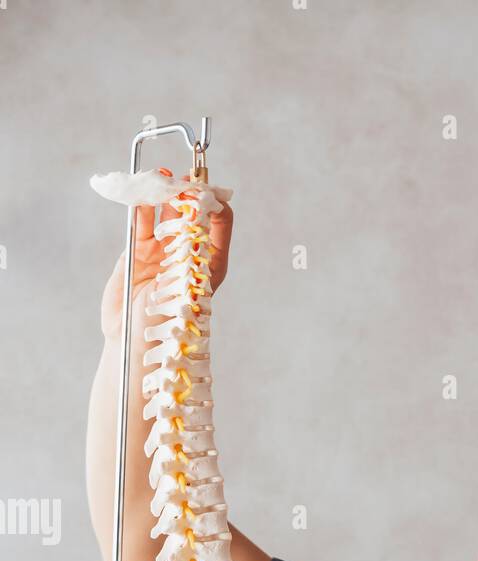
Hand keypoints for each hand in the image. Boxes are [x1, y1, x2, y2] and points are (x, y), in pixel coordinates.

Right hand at [100, 170, 232, 340]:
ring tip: (161, 177)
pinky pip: (141, 222)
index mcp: (210, 264)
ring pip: (166, 212)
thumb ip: (194, 248)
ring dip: (164, 193)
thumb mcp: (190, 284)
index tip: (205, 191)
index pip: (220, 222)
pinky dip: (141, 205)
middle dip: (188, 191)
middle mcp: (188, 255)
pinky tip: (141, 191)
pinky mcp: (137, 252)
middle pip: (193, 212)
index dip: (214, 202)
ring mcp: (163, 252)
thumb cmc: (169, 325)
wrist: (135, 345)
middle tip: (182, 178)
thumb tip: (200, 211)